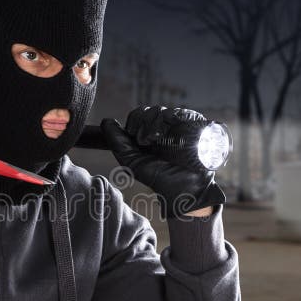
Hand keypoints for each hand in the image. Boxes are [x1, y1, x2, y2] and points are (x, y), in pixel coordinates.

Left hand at [100, 106, 225, 218]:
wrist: (184, 189)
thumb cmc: (160, 178)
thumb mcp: (132, 161)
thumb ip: (117, 142)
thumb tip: (106, 121)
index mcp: (148, 135)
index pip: (137, 115)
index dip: (133, 121)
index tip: (133, 136)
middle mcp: (163, 129)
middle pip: (148, 110)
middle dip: (142, 122)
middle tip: (145, 140)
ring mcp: (179, 127)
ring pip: (162, 111)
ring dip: (154, 123)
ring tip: (157, 139)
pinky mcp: (195, 126)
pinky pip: (182, 112)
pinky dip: (173, 116)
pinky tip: (171, 126)